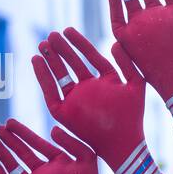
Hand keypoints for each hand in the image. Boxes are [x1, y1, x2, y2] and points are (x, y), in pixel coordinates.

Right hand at [33, 29, 145, 164]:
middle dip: (61, 50)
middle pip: (71, 64)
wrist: (125, 143)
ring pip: (59, 75)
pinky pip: (50, 92)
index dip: (79, 44)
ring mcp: (75, 100)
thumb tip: (114, 43)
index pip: (89, 57)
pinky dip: (42, 77)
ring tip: (42, 44)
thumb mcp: (135, 84)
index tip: (68, 30)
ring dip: (50, 60)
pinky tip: (37, 61)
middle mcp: (88, 89)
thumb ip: (127, 64)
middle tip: (51, 34)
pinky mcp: (64, 113)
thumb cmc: (133, 116)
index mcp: (104, 81)